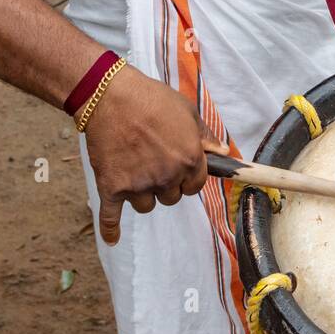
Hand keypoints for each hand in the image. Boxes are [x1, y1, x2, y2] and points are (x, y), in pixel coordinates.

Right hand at [83, 66, 227, 244]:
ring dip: (142, 194)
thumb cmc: (152, 99)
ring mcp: (138, 184)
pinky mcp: (112, 187)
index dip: (187, 178)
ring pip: (146, 205)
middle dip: (165, 185)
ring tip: (132, 168)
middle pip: (171, 198)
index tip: (178, 168)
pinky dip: (110, 228)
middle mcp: (166, 176)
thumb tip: (224, 152)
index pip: (195, 186)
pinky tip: (112, 238)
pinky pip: (111, 217)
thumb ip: (206, 136)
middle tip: (152, 162)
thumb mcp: (188, 112)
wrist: (110, 95)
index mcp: (189, 160)